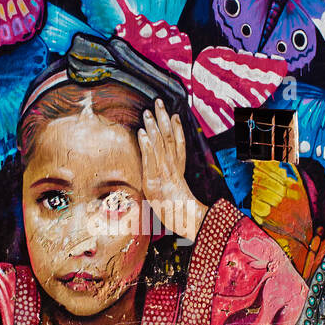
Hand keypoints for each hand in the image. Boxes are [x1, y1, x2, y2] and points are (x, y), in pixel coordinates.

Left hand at [138, 100, 207, 241]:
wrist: (182, 222)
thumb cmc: (178, 211)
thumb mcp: (177, 195)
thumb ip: (175, 185)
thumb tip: (175, 184)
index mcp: (179, 170)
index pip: (179, 144)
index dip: (178, 128)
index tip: (175, 114)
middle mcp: (172, 167)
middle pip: (169, 138)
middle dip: (163, 119)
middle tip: (158, 102)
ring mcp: (163, 173)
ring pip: (159, 145)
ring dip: (152, 127)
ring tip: (147, 113)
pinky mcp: (153, 180)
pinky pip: (150, 160)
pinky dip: (146, 145)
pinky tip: (142, 133)